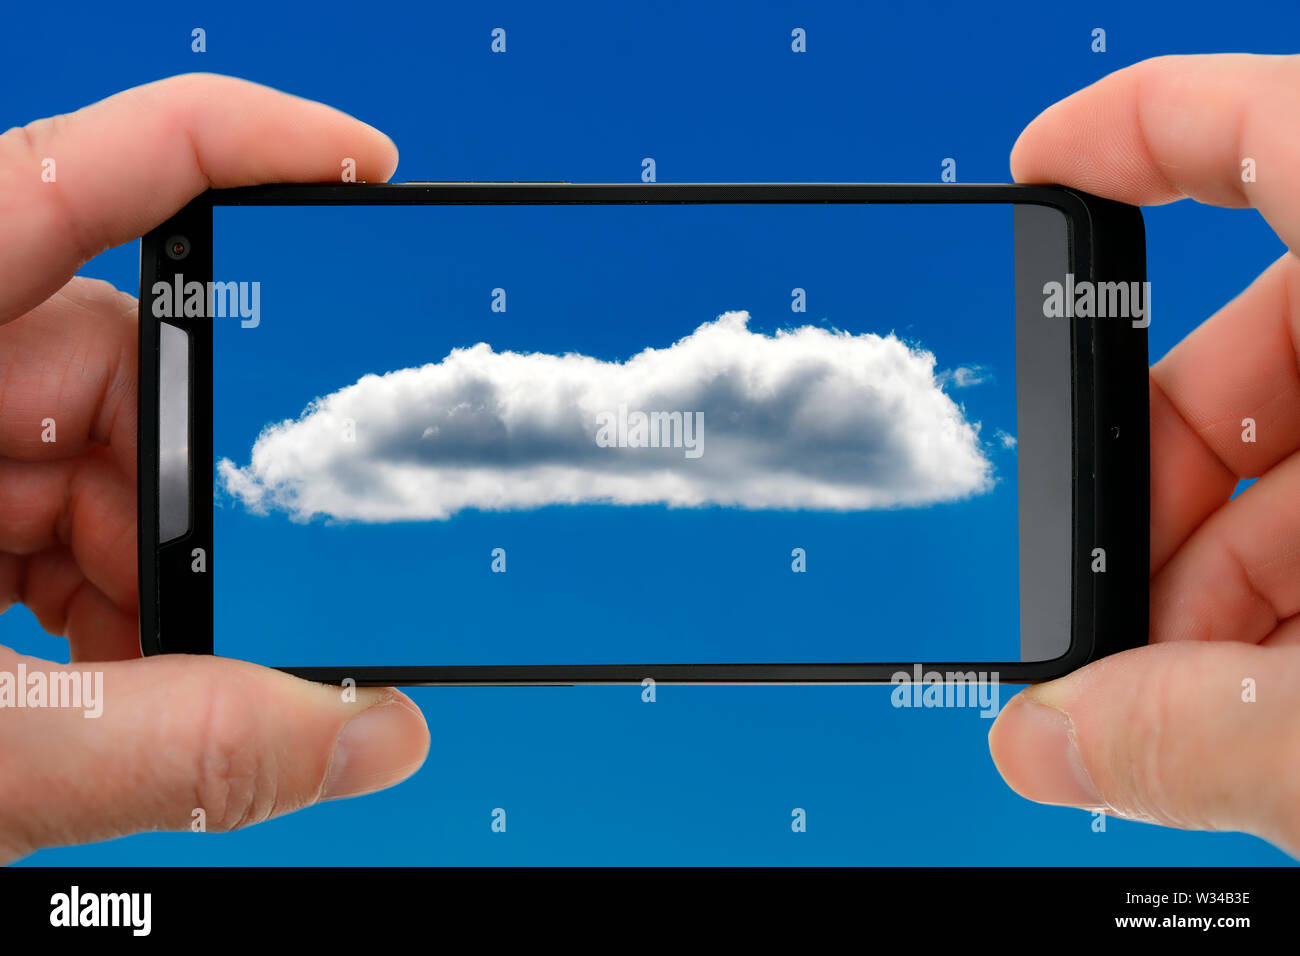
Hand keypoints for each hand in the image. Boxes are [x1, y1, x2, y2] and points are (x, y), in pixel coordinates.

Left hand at [0, 75, 427, 862]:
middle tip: (232, 629)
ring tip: (129, 695)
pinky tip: (91, 687)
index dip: (237, 147)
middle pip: (115, 373)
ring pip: (95, 467)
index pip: (76, 180)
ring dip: (146, 587)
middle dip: (193, 507)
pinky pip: (48, 525)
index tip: (359, 166)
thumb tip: (362, 732)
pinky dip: (97, 612)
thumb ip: (162, 742)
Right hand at [990, 54, 1299, 856]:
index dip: (1146, 126)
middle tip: (1131, 627)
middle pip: (1274, 341)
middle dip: (1164, 487)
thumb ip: (1201, 736)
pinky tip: (1293, 707)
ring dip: (1244, 578)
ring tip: (1219, 713)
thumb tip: (1047, 744)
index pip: (1280, 123)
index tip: (1041, 169)